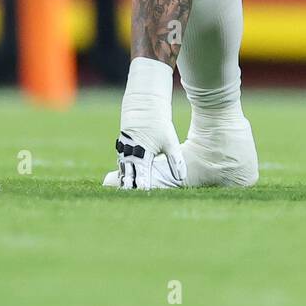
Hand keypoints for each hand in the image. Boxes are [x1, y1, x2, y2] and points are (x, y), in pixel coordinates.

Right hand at [112, 57, 185, 189]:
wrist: (143, 104)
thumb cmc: (158, 123)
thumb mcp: (169, 141)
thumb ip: (175, 160)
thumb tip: (182, 178)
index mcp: (141, 154)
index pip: (141, 177)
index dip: (142, 187)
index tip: (145, 198)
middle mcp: (130, 153)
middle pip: (129, 176)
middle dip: (130, 188)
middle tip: (130, 201)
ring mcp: (125, 149)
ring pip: (123, 170)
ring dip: (125, 181)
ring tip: (125, 194)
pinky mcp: (124, 146)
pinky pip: (123, 162)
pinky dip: (124, 171)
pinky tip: (125, 179)